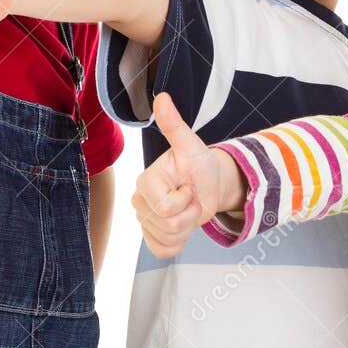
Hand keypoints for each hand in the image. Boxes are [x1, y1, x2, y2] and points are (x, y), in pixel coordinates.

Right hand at [132, 93, 242, 257]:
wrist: (208, 185)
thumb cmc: (198, 164)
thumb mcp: (190, 144)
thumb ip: (173, 124)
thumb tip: (162, 97)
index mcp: (145, 181)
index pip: (166, 207)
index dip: (186, 200)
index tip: (189, 186)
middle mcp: (139, 202)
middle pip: (168, 225)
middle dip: (190, 214)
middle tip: (192, 198)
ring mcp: (144, 221)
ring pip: (168, 238)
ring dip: (188, 227)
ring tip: (189, 209)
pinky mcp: (151, 237)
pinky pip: (163, 250)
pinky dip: (179, 242)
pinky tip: (183, 225)